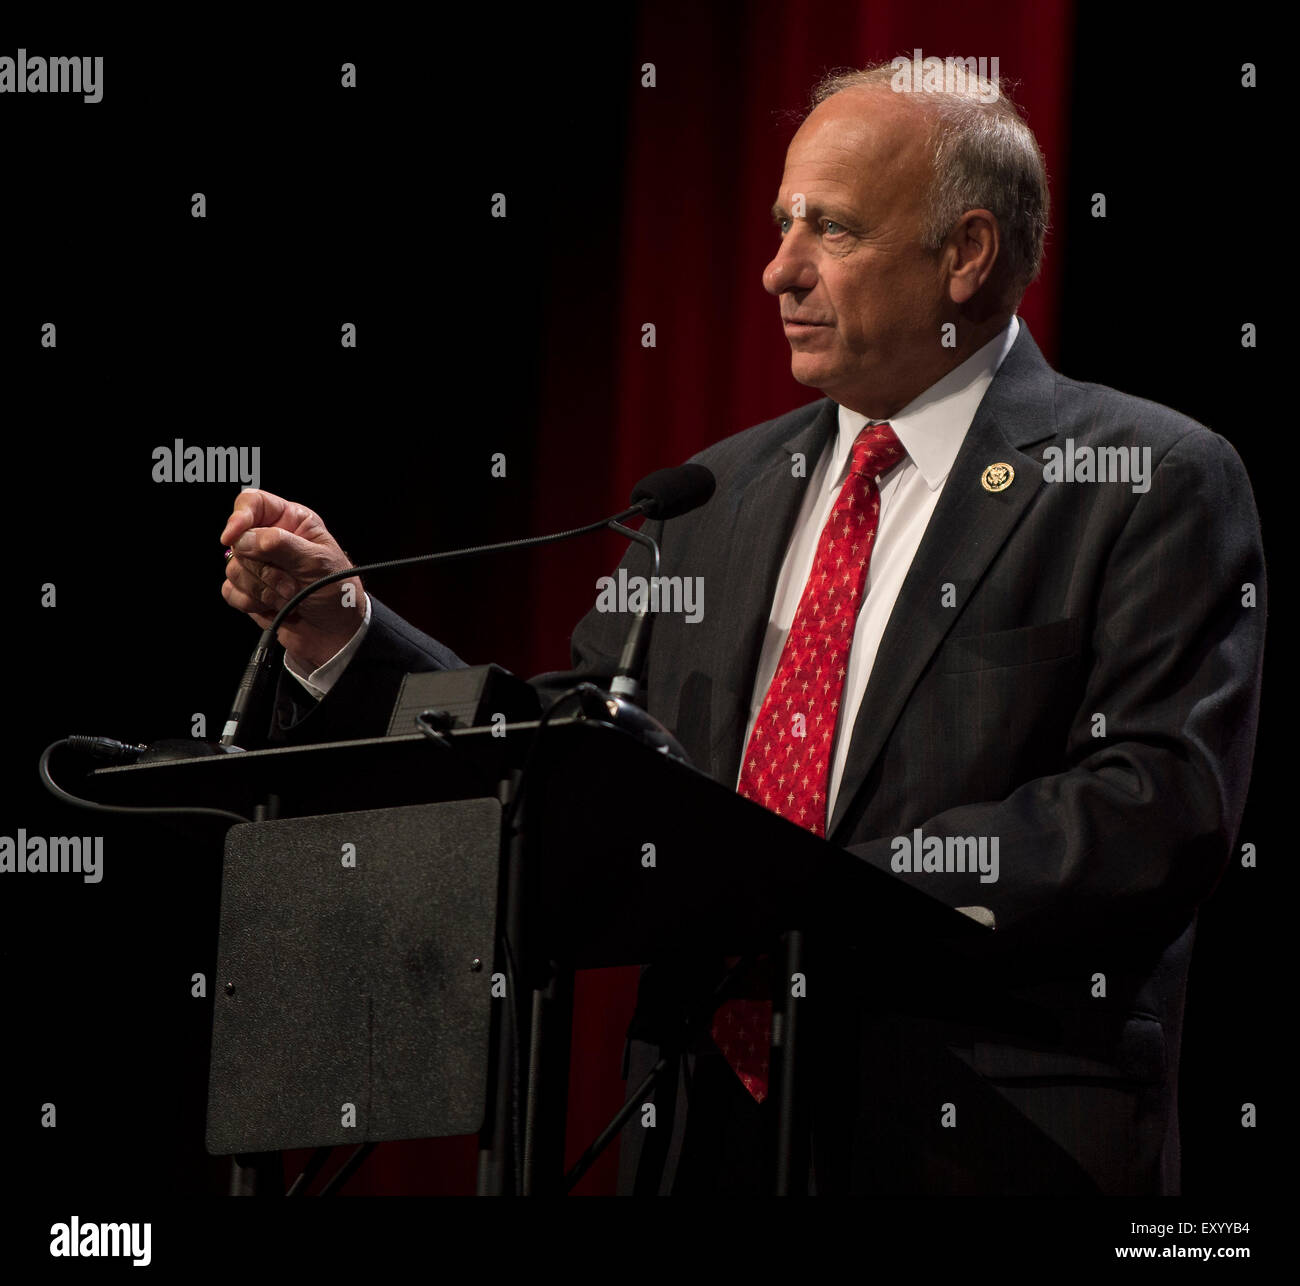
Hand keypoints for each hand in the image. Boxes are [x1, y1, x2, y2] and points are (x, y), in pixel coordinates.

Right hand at [220, 490, 366, 671]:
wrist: (337, 632)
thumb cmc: (338, 592)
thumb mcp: (317, 562)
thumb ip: (280, 545)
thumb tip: (243, 538)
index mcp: (291, 522)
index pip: (253, 503)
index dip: (239, 517)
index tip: (231, 537)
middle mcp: (271, 540)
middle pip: (240, 542)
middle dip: (264, 569)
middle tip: (293, 582)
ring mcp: (259, 567)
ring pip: (234, 569)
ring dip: (263, 589)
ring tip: (290, 596)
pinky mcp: (250, 591)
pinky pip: (231, 591)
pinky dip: (251, 602)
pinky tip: (275, 606)